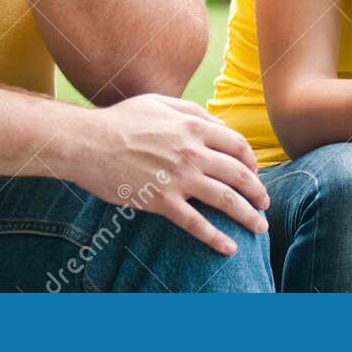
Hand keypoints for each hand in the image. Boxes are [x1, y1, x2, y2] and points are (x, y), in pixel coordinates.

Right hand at [68, 93, 269, 255]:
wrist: (87, 143)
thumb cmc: (120, 120)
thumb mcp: (159, 103)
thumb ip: (191, 110)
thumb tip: (216, 122)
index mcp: (194, 126)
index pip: (237, 145)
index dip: (251, 161)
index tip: (254, 173)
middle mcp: (192, 152)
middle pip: (239, 174)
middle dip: (258, 191)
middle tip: (265, 204)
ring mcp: (178, 178)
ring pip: (226, 200)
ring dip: (248, 216)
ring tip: (259, 227)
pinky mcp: (161, 202)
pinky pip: (196, 224)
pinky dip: (216, 238)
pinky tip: (230, 248)